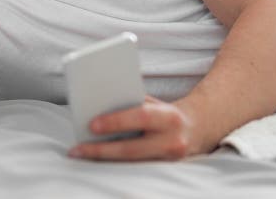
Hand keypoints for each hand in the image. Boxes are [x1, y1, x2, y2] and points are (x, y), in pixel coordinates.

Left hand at [67, 95, 210, 160]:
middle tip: (78, 149)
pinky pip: (135, 168)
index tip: (92, 124)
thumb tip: (101, 104)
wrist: (197, 130)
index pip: (140, 117)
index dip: (116, 121)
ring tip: (81, 154)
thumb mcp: (155, 103)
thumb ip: (133, 104)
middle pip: (132, 149)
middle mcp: (172, 142)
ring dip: (103, 159)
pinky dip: (114, 164)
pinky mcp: (164, 171)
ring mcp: (169, 161)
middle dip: (102, 150)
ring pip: (131, 163)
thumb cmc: (166, 113)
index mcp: (169, 117)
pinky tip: (97, 159)